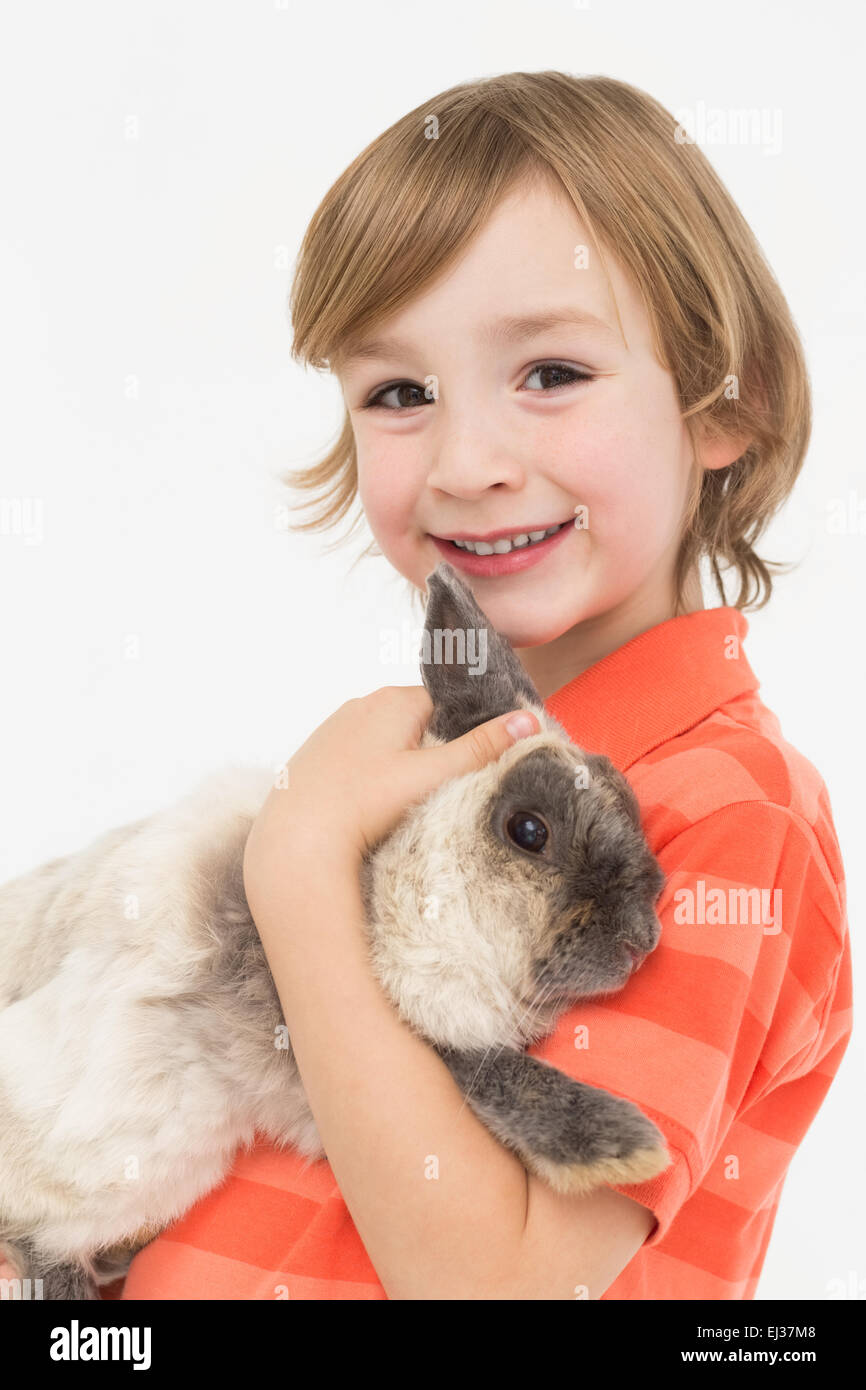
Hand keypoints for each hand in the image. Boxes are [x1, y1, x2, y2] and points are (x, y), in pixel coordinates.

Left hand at [242, 685, 538, 929]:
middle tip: (443, 790)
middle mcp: (361, 704)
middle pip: (417, 722)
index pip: (447, 704)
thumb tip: (530, 719)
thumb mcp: (434, 774)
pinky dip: (371, 777)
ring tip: (406, 803)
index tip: (473, 764)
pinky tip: (372, 806)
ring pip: (386, 741)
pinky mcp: (317, 756)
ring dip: (401, 764)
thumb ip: (482, 747)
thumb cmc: (365, 803)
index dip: (465, 733)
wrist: (298, 839)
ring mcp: (335, 729)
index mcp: (394, 700)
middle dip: (434, 750)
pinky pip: (358, 759)